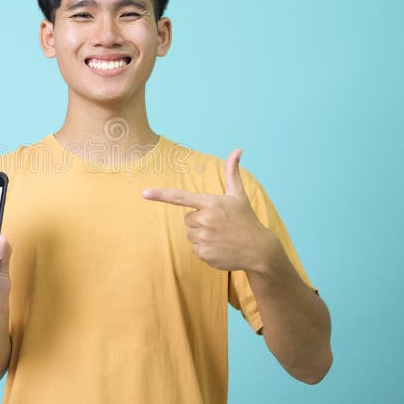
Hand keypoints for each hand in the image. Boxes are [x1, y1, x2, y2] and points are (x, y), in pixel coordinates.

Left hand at [142, 149, 278, 272]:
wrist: (259, 250)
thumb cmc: (246, 219)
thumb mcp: (238, 195)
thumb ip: (232, 172)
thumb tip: (237, 149)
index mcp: (211, 203)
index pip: (181, 197)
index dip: (161, 195)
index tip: (144, 193)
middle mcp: (206, 219)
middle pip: (188, 219)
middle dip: (200, 221)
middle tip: (219, 225)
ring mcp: (204, 238)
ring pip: (190, 234)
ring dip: (202, 236)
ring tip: (221, 237)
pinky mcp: (204, 253)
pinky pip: (194, 249)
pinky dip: (205, 249)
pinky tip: (220, 248)